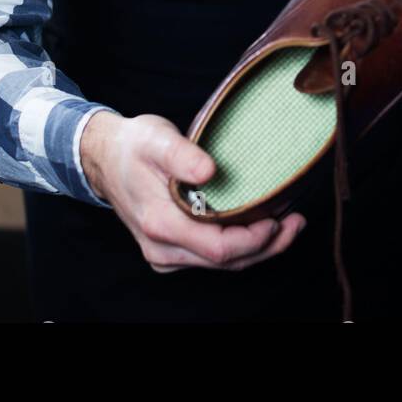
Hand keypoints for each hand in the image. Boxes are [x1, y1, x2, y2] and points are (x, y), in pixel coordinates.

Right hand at [80, 110, 305, 272]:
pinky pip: (211, 258)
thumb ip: (183, 155)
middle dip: (267, 245)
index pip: (218, 248)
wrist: (103, 158)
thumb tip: (211, 170)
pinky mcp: (171, 249)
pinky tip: (259, 227)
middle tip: (297, 222)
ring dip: (258, 249)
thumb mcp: (156, 138)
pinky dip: (239, 247)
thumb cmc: (132, 145)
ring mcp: (165, 254)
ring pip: (221, 264)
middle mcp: (163, 248)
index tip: (280, 216)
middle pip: (225, 262)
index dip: (255, 238)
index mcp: (161, 223)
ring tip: (289, 225)